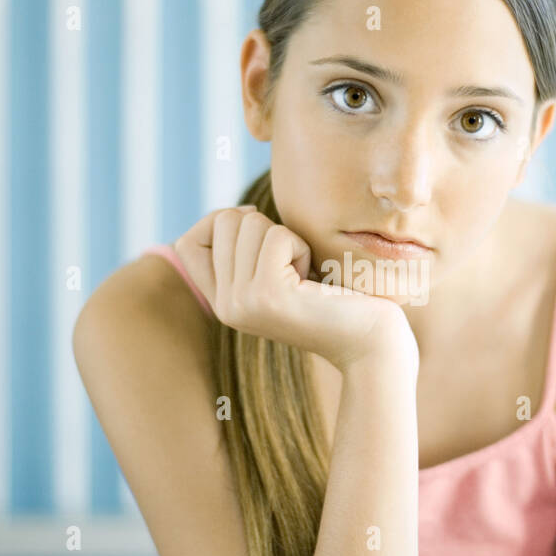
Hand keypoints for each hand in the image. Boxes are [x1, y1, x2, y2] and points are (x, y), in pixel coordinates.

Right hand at [173, 205, 417, 374]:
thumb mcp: (280, 275)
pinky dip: (302, 247)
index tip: (260, 229)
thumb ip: (251, 252)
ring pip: (248, 224)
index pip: (188, 245)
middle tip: (292, 262)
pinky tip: (313, 280)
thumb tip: (242, 212)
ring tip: (304, 274)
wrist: (368, 343)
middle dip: (264, 227)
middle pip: (223, 222)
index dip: (217, 222)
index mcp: (222, 303)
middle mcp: (225, 306)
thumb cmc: (334, 299)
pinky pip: (277, 237)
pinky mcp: (267, 294)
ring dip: (287, 238)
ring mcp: (242, 302)